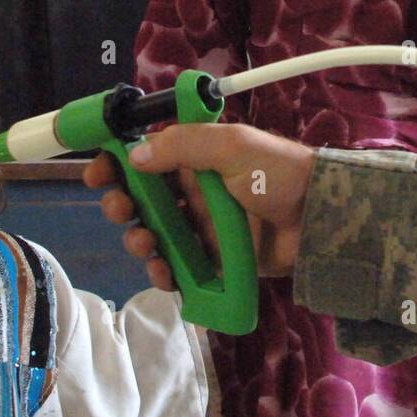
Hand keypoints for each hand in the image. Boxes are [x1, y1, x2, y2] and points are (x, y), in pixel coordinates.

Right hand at [82, 124, 314, 288]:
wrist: (319, 219)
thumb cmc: (278, 173)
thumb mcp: (231, 146)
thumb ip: (183, 145)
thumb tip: (135, 155)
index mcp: (196, 158)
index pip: (145, 156)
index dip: (117, 163)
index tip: (98, 173)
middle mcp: (193, 191)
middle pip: (141, 198)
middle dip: (121, 203)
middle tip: (120, 210)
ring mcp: (201, 228)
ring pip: (153, 234)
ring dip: (138, 239)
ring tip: (145, 244)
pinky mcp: (212, 261)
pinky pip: (176, 268)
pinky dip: (163, 271)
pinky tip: (163, 271)